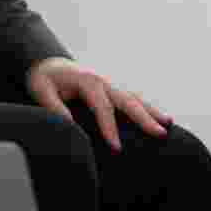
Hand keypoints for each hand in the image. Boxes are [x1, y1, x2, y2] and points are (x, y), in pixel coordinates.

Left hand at [26, 57, 171, 149]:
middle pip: (128, 101)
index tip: (117, 148)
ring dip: (152, 111)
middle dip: (145, 118)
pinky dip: (147, 108)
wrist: (49, 62)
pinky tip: (160, 118)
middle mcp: (104, 81)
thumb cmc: (44, 78)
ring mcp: (111, 84)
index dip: (110, 128)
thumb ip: (54, 107)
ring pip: (135, 98)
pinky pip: (133, 98)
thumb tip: (69, 125)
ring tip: (168, 124)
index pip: (103, 107)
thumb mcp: (41, 90)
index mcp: (88, 82)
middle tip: (160, 133)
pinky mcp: (113, 89)